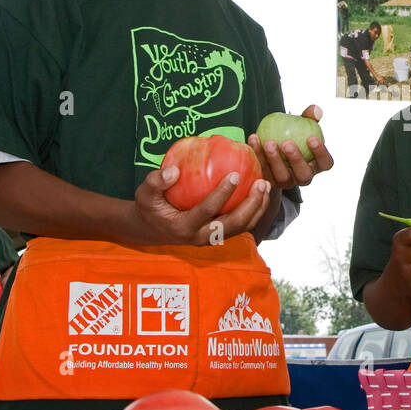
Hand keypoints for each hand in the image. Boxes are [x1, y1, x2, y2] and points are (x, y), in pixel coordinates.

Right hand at [131, 165, 270, 245]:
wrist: (152, 229)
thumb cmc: (150, 207)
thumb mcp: (145, 193)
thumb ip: (156, 181)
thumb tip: (173, 171)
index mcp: (184, 227)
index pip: (207, 210)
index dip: (222, 193)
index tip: (235, 174)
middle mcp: (202, 237)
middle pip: (234, 224)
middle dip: (251, 204)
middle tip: (261, 182)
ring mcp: (213, 238)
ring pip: (242, 227)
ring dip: (257, 208)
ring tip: (265, 185)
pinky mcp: (220, 235)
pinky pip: (242, 224)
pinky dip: (254, 209)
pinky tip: (259, 190)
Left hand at [247, 104, 333, 190]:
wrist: (275, 144)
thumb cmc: (294, 133)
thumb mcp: (303, 124)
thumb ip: (310, 117)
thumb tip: (315, 110)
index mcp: (317, 165)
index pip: (325, 163)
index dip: (321, 153)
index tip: (312, 138)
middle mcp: (303, 177)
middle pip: (304, 174)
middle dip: (296, 159)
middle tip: (287, 143)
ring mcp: (286, 182)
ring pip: (282, 176)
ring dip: (275, 160)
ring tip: (269, 142)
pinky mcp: (269, 182)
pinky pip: (263, 170)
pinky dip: (258, 154)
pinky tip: (254, 138)